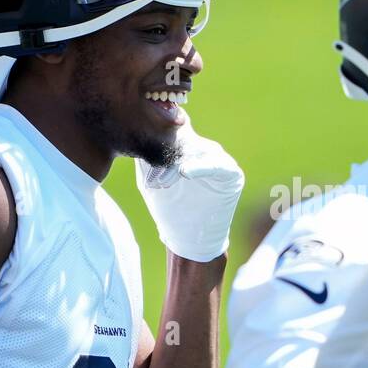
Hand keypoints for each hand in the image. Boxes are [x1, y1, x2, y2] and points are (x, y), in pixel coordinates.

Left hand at [135, 120, 243, 262]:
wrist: (188, 240)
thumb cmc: (169, 209)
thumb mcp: (150, 177)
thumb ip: (146, 154)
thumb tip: (135, 129)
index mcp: (187, 147)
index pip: (174, 128)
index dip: (159, 130)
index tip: (141, 137)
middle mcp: (204, 149)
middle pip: (186, 137)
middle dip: (167, 149)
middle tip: (151, 164)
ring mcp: (220, 160)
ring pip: (199, 149)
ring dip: (180, 162)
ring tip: (164, 180)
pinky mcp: (232, 173)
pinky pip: (217, 165)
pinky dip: (201, 167)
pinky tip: (186, 172)